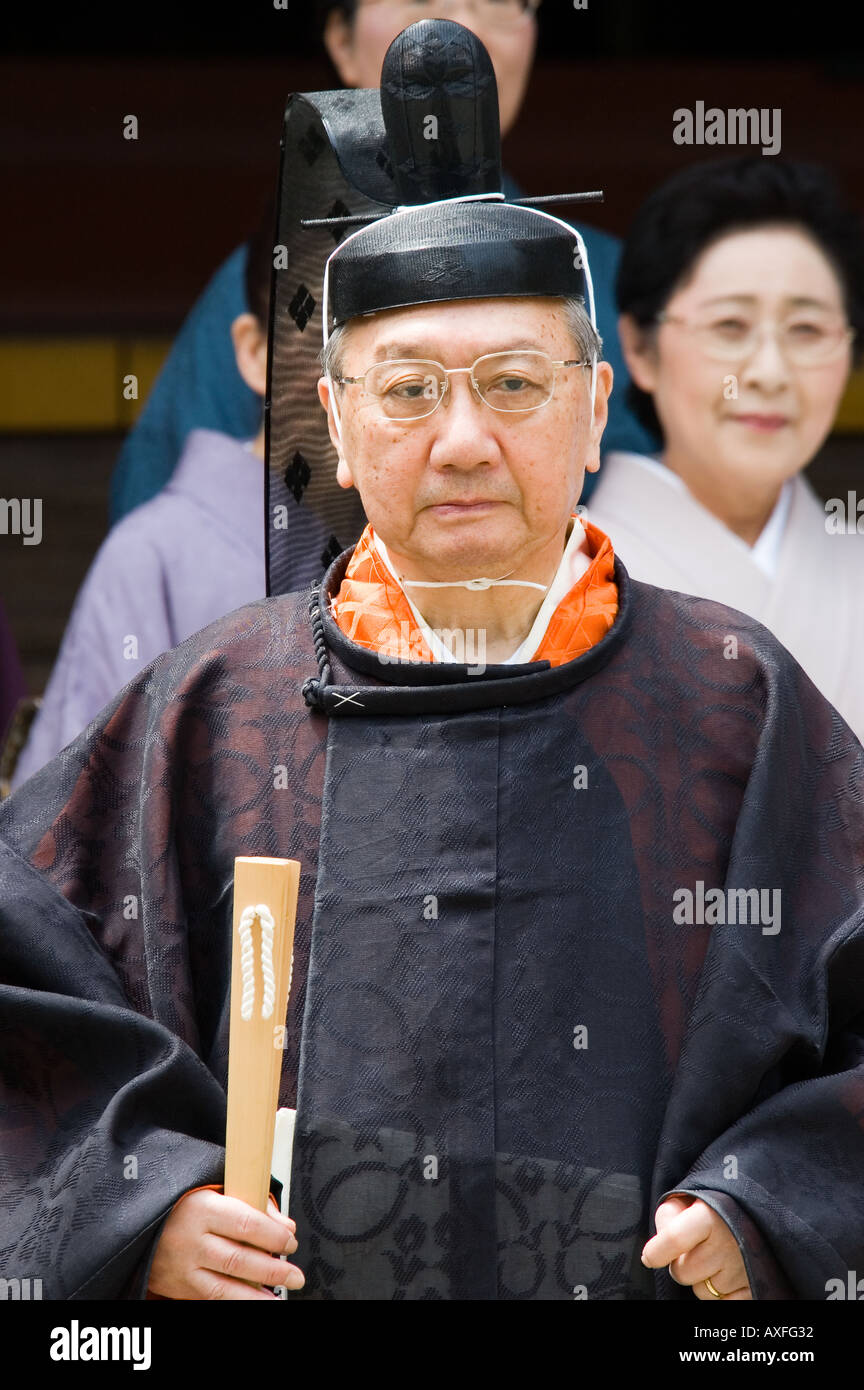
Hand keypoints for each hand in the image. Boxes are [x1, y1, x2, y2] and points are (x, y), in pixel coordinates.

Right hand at [148, 1188, 304, 1299]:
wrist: (142, 1224)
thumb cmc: (186, 1205)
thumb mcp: (215, 1192)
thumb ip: (252, 1205)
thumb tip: (285, 1227)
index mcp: (203, 1207)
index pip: (246, 1223)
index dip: (273, 1235)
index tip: (290, 1241)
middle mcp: (192, 1239)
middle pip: (239, 1258)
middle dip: (272, 1270)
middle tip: (295, 1275)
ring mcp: (185, 1266)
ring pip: (225, 1286)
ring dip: (257, 1295)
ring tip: (280, 1298)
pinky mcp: (180, 1285)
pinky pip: (213, 1297)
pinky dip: (236, 1301)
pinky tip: (255, 1301)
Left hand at [641, 1194, 752, 1299]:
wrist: (754, 1213)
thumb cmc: (713, 1207)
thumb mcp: (687, 1199)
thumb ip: (668, 1217)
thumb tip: (654, 1250)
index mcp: (709, 1214)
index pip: (674, 1239)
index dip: (656, 1252)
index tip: (648, 1258)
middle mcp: (728, 1242)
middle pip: (683, 1272)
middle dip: (682, 1264)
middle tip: (694, 1249)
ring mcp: (742, 1268)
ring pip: (702, 1291)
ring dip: (703, 1280)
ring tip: (715, 1258)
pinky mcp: (754, 1287)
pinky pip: (723, 1303)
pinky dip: (721, 1294)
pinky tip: (725, 1275)